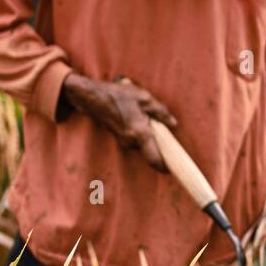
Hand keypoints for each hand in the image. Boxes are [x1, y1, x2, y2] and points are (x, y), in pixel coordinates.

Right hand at [60, 73, 177, 172]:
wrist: (92, 98)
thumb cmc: (118, 96)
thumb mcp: (144, 98)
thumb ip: (161, 112)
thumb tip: (173, 123)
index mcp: (140, 133)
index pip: (154, 158)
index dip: (164, 166)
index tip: (172, 169)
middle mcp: (131, 141)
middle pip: (151, 150)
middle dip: (159, 143)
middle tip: (163, 128)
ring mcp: (124, 141)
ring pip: (144, 144)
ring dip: (150, 135)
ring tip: (146, 116)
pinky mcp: (120, 138)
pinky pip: (137, 140)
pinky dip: (142, 133)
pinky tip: (138, 117)